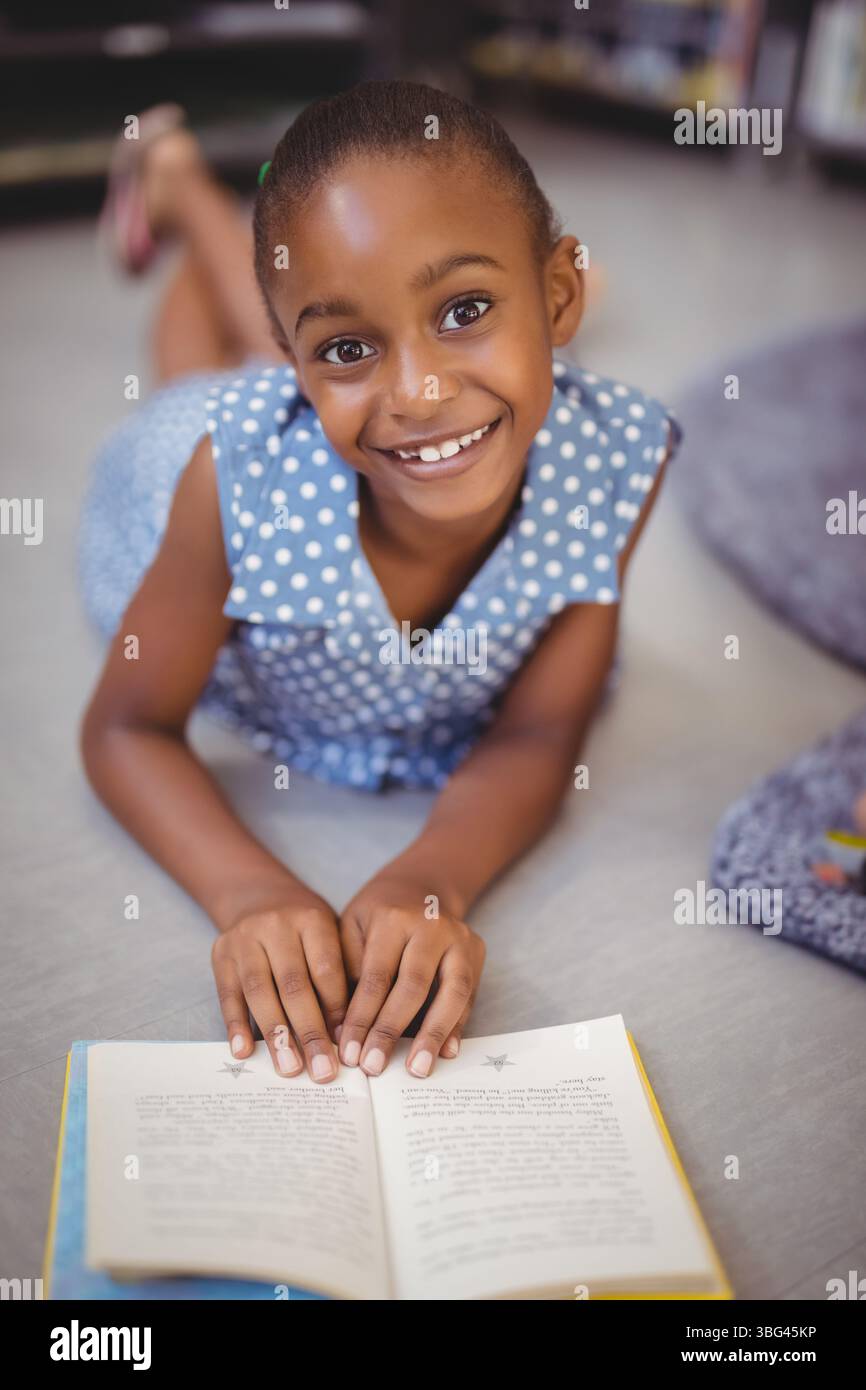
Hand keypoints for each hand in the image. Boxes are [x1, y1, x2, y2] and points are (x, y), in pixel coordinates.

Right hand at [212, 893, 345, 1082]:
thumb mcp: (328, 933)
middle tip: (322, 1070)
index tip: (345, 1044)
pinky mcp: (221, 956)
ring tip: (289, 1068)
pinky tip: (245, 1051)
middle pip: (294, 985)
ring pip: (260, 993)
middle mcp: (276, 926)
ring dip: (275, 1035)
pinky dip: (235, 1025)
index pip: (325, 969)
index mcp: (311, 919)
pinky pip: (228, 995)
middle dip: (309, 1031)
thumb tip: (343, 1035)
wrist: (258, 896)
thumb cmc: (303, 927)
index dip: (336, 1009)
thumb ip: (337, 975)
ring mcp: (245, 940)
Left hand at [337, 873, 484, 1078]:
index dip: (362, 1018)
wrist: (420, 886)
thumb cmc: (377, 915)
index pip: (376, 976)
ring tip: (417, 1069)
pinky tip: (445, 1053)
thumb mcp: (351, 927)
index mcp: (393, 918)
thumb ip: (346, 970)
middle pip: (414, 986)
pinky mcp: (477, 953)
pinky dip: (457, 1026)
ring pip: (452, 992)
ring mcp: (461, 939)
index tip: (349, 1052)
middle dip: (392, 1030)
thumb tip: (342, 1030)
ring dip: (434, 1035)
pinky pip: (469, 996)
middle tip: (374, 1066)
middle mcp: (433, 927)